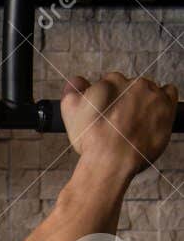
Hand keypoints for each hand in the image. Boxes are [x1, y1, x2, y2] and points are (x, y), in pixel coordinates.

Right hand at [61, 72, 176, 181]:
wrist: (111, 160)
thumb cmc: (91, 140)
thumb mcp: (70, 112)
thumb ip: (72, 90)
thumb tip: (78, 81)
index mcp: (111, 82)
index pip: (112, 83)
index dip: (109, 100)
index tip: (108, 115)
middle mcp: (133, 83)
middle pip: (131, 87)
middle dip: (127, 101)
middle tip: (120, 123)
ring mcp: (152, 94)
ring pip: (149, 90)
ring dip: (144, 102)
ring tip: (136, 124)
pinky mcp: (166, 106)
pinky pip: (169, 92)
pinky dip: (164, 99)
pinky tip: (155, 114)